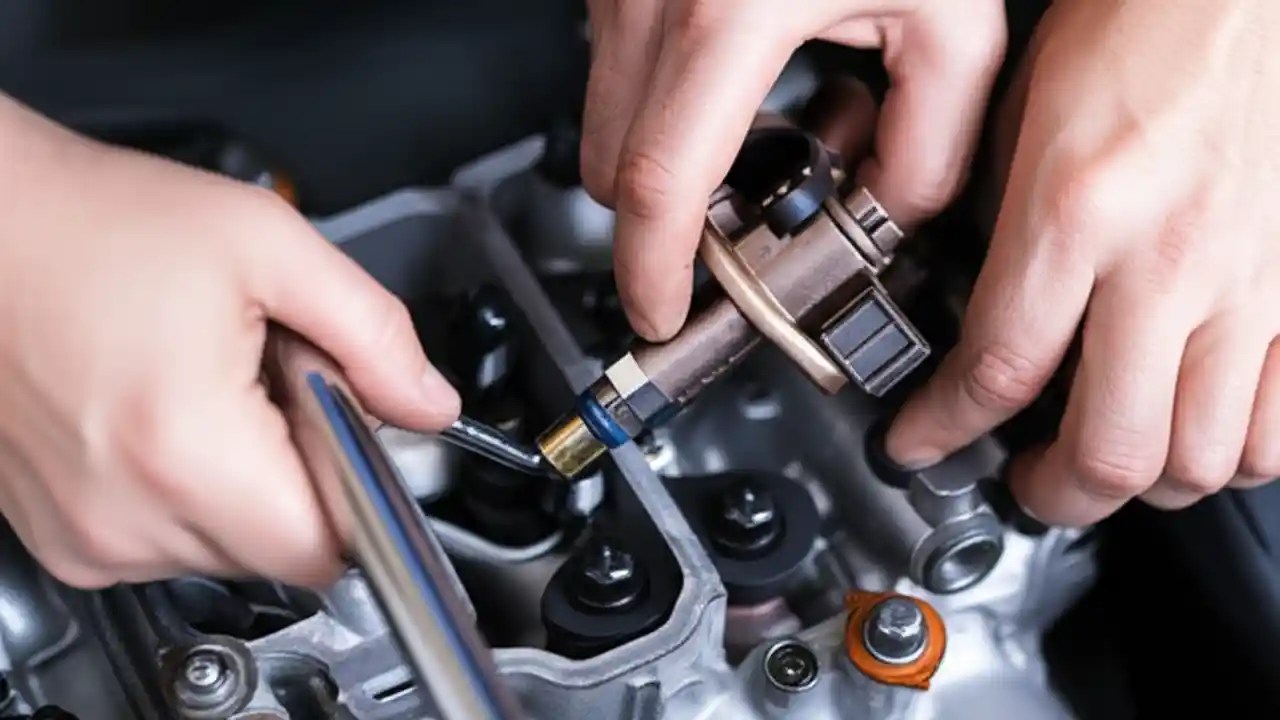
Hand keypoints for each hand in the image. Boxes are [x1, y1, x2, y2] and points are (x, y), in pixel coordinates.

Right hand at [0, 97, 459, 588]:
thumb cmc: (96, 223)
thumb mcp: (270, 247)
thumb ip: (375, 334)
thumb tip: (429, 404)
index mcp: (188, 454)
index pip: (329, 547)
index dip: (359, 484)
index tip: (346, 427)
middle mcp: (126, 517)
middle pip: (281, 550)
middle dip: (302, 473)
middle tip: (266, 381)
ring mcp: (84, 535)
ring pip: (226, 550)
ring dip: (244, 482)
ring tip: (205, 387)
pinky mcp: (58, 535)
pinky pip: (164, 541)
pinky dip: (186, 489)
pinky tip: (165, 412)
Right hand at [581, 0, 1006, 339]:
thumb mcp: (954, 18)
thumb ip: (929, 145)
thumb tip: (884, 218)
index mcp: (729, 12)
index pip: (660, 184)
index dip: (651, 272)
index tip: (663, 313)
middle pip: (614, 170)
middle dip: (671, 221)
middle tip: (754, 220)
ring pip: (607, 125)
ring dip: (673, 158)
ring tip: (769, 128)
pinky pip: (617, 71)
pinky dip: (668, 104)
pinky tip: (747, 81)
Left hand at [887, 0, 1279, 524]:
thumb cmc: (1136, 31)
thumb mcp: (1024, 125)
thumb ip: (1005, 236)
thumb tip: (989, 320)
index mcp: (1074, 211)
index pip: (997, 369)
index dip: (943, 430)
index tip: (921, 444)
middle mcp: (1167, 258)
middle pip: (1109, 450)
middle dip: (1050, 494)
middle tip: (1025, 483)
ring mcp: (1250, 281)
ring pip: (1202, 459)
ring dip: (1142, 485)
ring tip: (1108, 462)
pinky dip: (1234, 456)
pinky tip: (1195, 430)